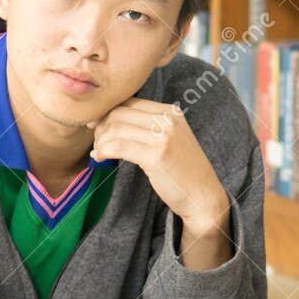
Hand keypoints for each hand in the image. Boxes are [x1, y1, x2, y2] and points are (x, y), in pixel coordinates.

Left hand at [88, 100, 231, 246]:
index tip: (95, 126)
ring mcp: (163, 136)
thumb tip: (110, 119)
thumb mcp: (169, 139)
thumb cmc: (182, 171)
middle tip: (97, 144)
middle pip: (119, 112)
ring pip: (115, 128)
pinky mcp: (156, 155)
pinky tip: (101, 158)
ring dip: (100, 141)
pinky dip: (104, 151)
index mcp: (171, 112)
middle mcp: (168, 119)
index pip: (129, 102)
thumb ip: (148, 126)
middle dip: (101, 127)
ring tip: (99, 153)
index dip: (107, 112)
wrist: (203, 196)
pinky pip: (118, 146)